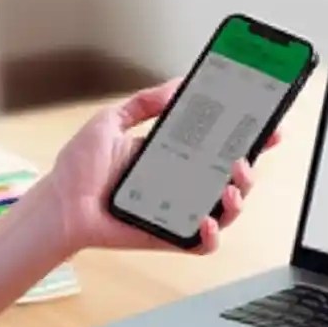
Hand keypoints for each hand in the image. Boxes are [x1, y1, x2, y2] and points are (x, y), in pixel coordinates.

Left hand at [48, 79, 280, 254]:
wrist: (59, 204)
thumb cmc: (78, 169)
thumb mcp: (112, 121)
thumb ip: (145, 102)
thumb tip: (177, 84)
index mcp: (172, 155)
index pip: (219, 145)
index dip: (248, 137)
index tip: (268, 125)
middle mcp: (181, 184)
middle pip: (231, 178)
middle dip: (250, 168)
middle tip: (244, 157)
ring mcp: (178, 211)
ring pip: (226, 211)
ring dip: (237, 199)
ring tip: (231, 186)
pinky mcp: (168, 237)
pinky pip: (202, 243)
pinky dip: (212, 235)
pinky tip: (206, 220)